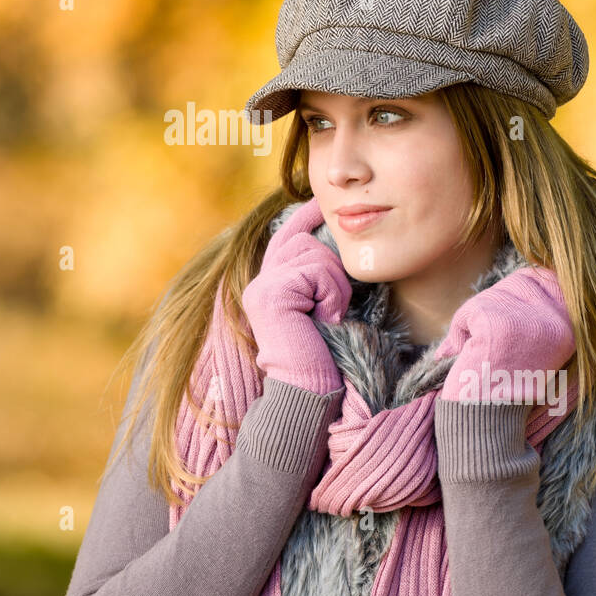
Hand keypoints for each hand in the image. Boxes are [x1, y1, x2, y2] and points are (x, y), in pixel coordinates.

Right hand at [241, 196, 352, 394]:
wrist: (313, 393)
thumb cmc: (328, 357)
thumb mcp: (326, 308)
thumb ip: (320, 277)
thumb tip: (336, 237)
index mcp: (270, 285)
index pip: (288, 236)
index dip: (305, 215)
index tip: (320, 202)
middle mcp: (259, 283)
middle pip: (305, 240)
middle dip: (332, 267)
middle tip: (335, 305)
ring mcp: (261, 287)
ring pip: (313, 252)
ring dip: (335, 283)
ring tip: (331, 316)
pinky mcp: (270, 294)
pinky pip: (315, 270)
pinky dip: (332, 293)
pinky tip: (327, 319)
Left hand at [435, 266, 575, 404]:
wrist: (489, 418)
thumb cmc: (507, 383)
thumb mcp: (535, 343)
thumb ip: (533, 309)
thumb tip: (528, 273)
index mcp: (571, 323)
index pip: (541, 278)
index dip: (518, 295)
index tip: (511, 326)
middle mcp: (557, 319)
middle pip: (513, 284)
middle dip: (495, 310)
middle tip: (496, 349)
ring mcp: (528, 319)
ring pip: (488, 298)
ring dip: (477, 323)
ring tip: (486, 355)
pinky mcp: (498, 323)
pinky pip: (469, 311)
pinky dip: (461, 333)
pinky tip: (472, 357)